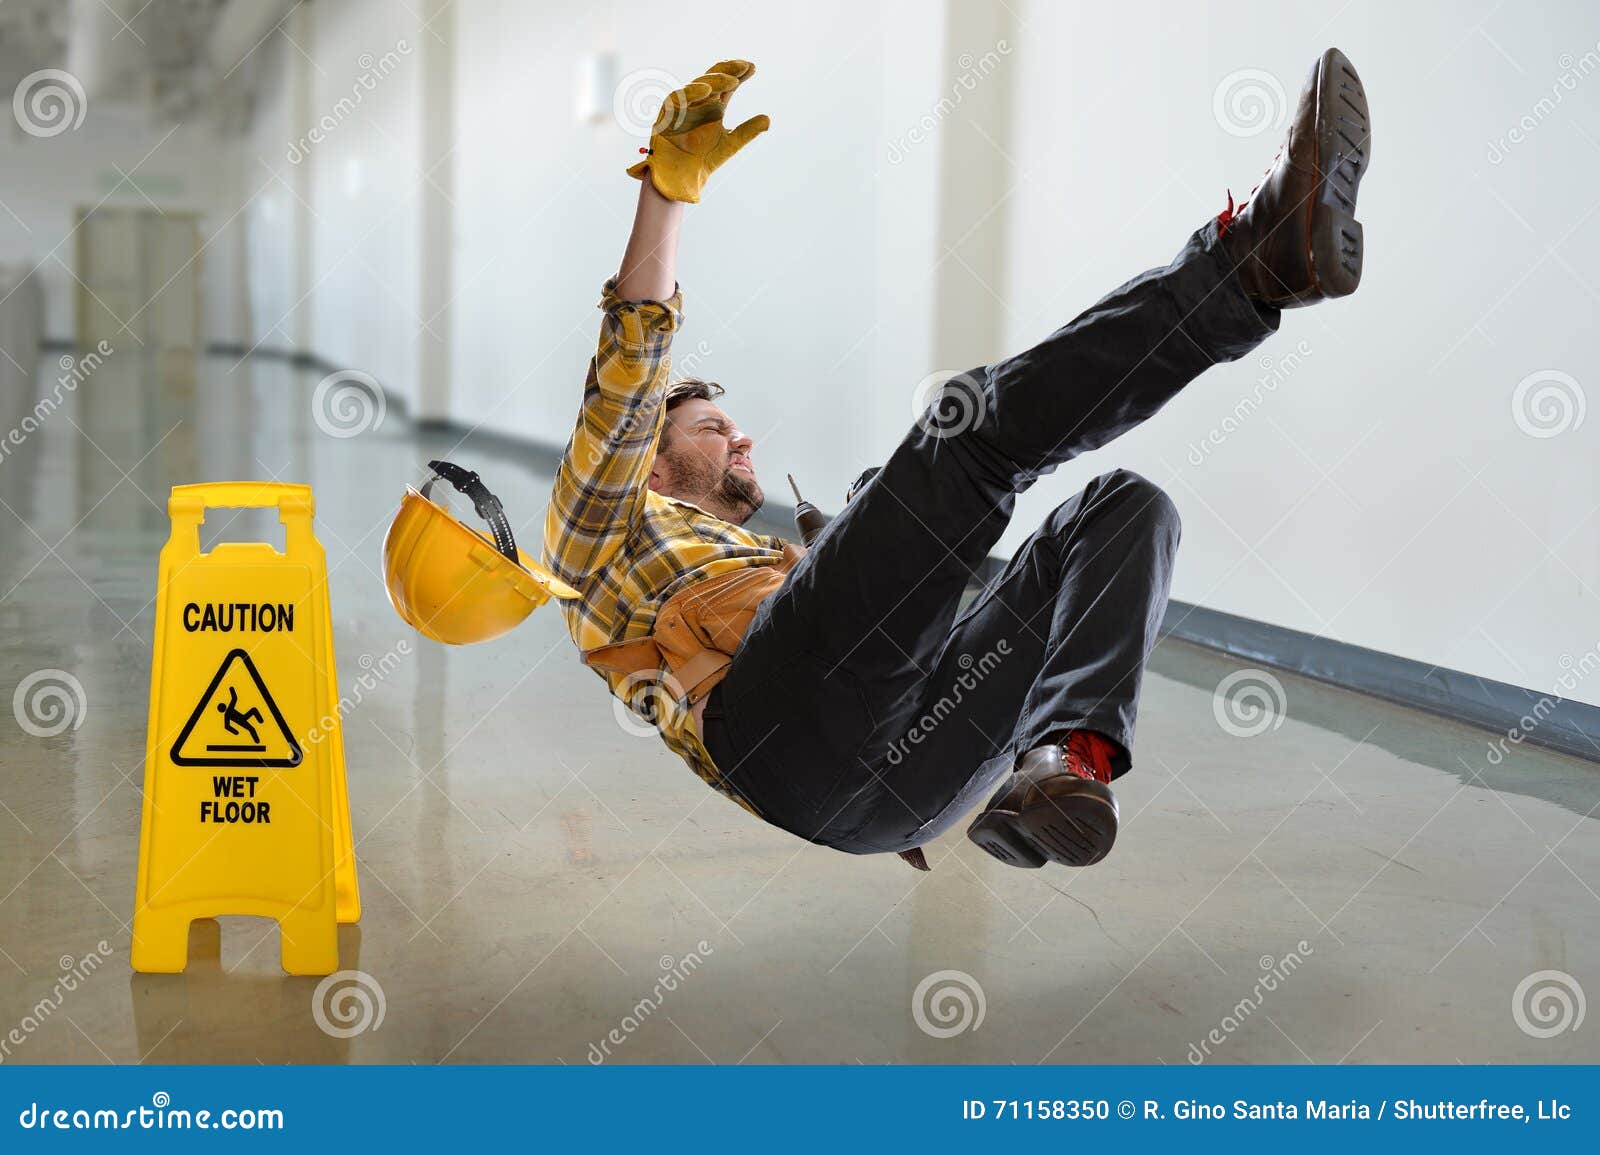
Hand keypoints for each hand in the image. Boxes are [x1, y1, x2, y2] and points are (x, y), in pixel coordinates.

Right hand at [626, 60, 769, 203]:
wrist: (680, 182)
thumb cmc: (701, 162)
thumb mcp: (729, 144)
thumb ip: (746, 132)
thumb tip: (768, 119)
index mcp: (713, 108)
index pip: (727, 86)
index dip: (739, 74)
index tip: (753, 68)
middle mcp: (698, 104)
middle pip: (713, 79)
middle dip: (729, 70)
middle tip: (745, 67)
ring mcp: (682, 109)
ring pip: (697, 86)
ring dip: (714, 81)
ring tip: (732, 80)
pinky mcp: (666, 117)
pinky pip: (677, 99)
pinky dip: (690, 93)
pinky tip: (706, 89)